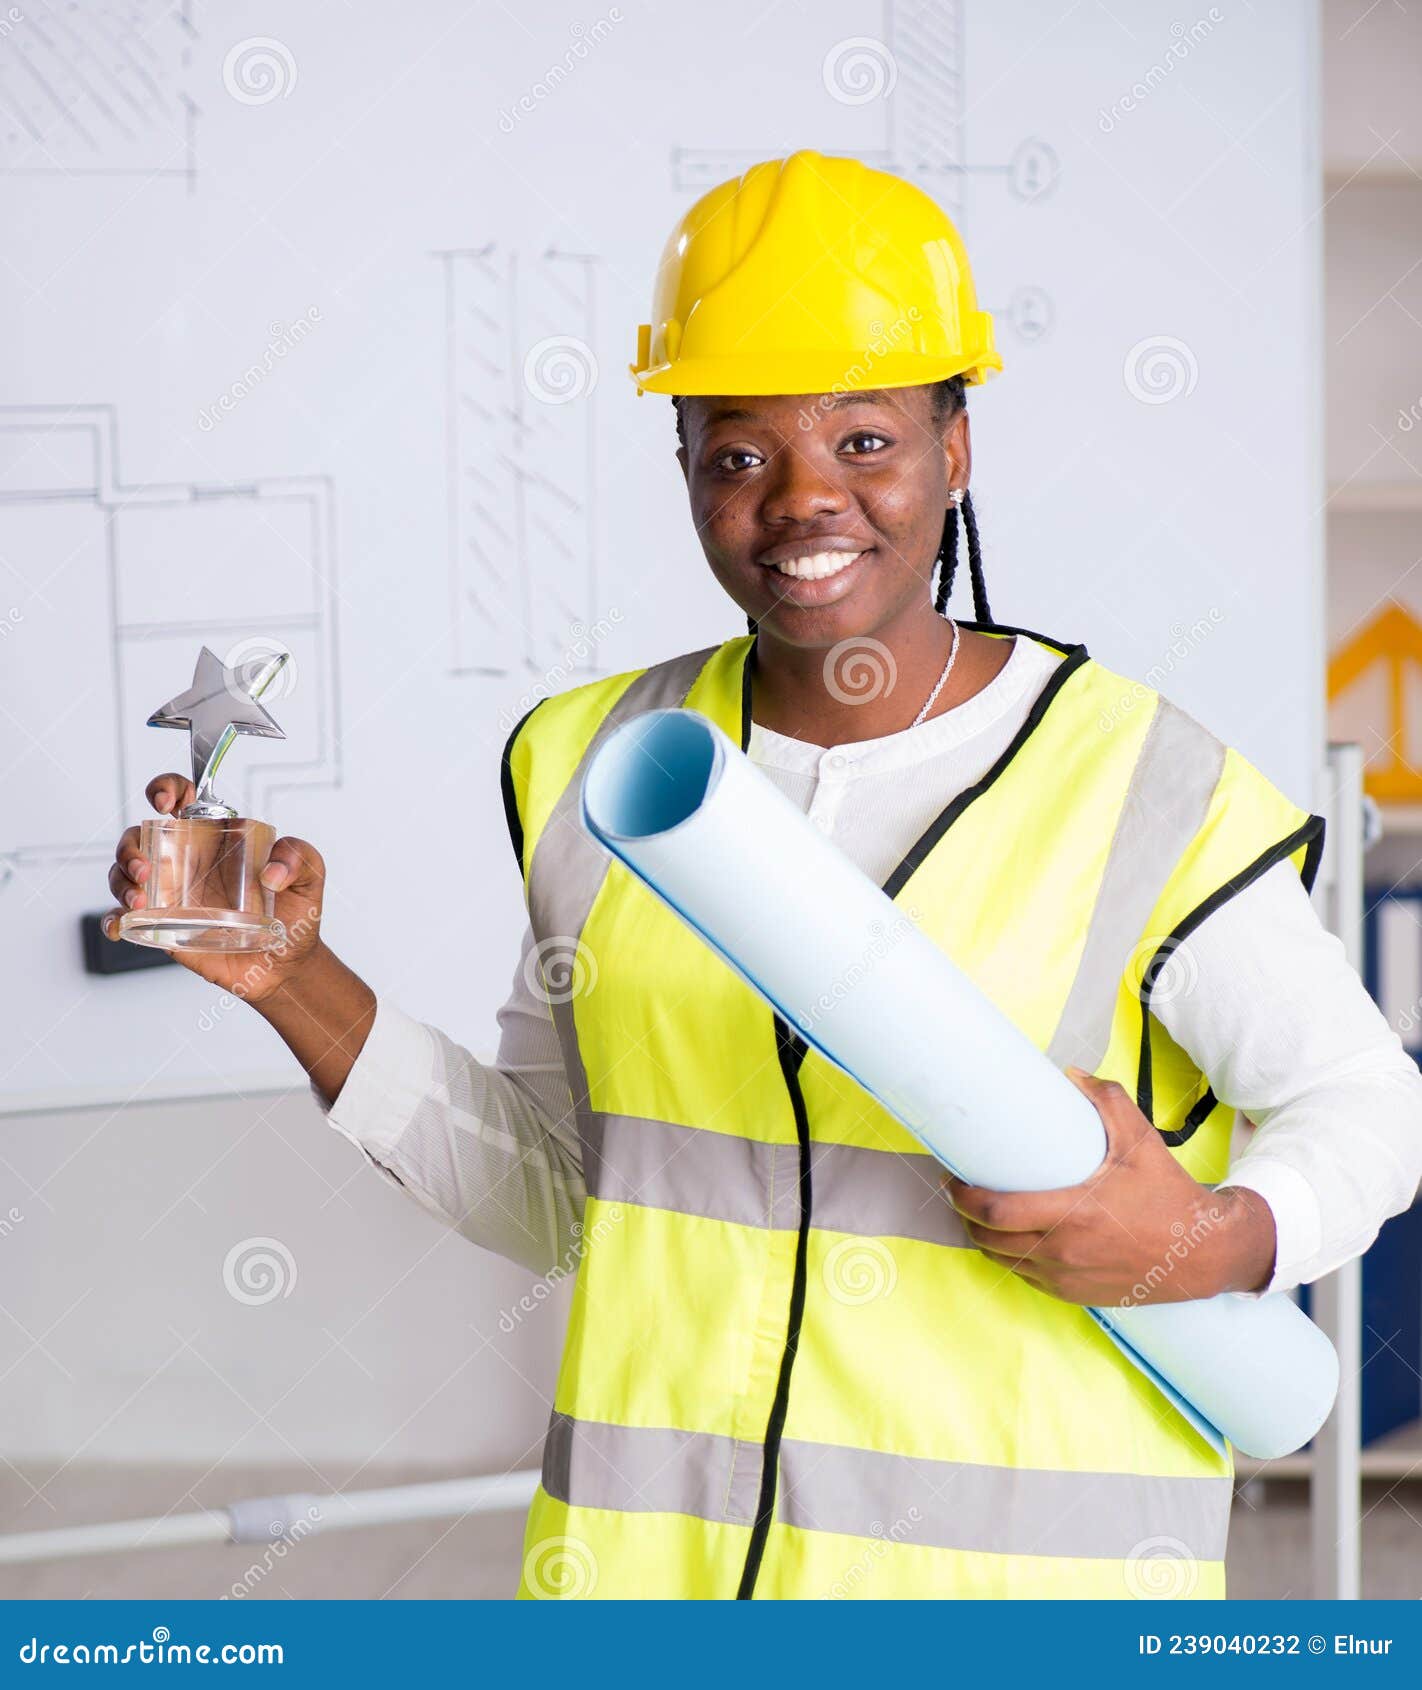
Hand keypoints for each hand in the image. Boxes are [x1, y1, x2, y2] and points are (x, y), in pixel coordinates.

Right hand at [100, 772, 327, 1007]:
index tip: (167, 802)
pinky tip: (121, 926)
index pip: (181, 798)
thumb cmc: (294, 913)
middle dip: (130, 846)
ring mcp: (170, 893)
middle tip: (146, 868)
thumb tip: (272, 872)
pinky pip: (125, 919)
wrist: (288, 964)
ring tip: (140, 899)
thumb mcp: (309, 875)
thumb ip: (298, 856)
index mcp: (214, 837)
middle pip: (139, 837)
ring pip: (124, 874)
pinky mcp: (163, 926)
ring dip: (121, 881)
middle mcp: (185, 860)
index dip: (166, 788)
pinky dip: (114, 920)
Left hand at [941, 1066, 1277, 1305]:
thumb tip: (1070, 1074)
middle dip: (965, 1216)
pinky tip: (1010, 1240)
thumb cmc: (1168, 1196)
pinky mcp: (1075, 1294)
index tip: (954, 1179)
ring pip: (1003, 1261)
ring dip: (984, 1239)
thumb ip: (1106, 1101)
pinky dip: (1011, 1258)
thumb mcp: (1140, 1141)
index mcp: (1072, 1214)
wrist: (1203, 1253)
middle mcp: (1064, 1251)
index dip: (963, 1197)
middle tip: (962, 1192)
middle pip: (988, 1239)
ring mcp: (1067, 1277)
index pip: (995, 1212)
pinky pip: (1026, 1277)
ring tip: (979, 1214)